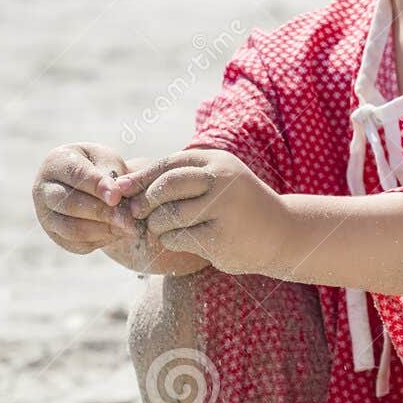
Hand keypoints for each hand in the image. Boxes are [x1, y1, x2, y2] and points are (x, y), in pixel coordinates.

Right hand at [32, 142, 134, 254]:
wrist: (94, 185)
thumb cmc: (102, 167)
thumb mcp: (108, 161)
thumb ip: (112, 175)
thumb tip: (116, 195)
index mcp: (56, 163)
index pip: (75, 175)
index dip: (97, 186)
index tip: (117, 196)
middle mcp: (43, 189)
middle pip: (69, 204)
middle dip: (101, 212)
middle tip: (127, 218)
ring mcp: (45, 215)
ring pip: (72, 229)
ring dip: (103, 230)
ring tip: (126, 226)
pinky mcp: (55, 235)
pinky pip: (77, 244)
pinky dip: (100, 240)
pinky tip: (117, 232)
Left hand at [115, 148, 284, 274]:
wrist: (282, 233)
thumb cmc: (238, 206)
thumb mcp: (216, 180)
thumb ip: (180, 178)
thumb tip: (125, 185)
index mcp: (217, 161)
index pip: (168, 165)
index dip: (140, 178)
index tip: (120, 189)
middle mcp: (222, 180)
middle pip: (165, 187)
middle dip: (144, 202)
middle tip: (136, 213)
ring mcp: (224, 209)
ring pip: (169, 215)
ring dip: (156, 224)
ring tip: (161, 228)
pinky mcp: (222, 237)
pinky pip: (179, 238)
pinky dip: (170, 240)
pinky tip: (180, 240)